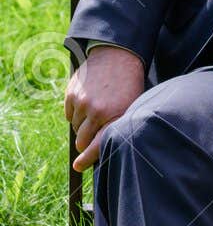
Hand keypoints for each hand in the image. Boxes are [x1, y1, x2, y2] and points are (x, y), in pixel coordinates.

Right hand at [65, 46, 146, 171]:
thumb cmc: (128, 87)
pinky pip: (68, 114)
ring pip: (75, 127)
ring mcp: (82, 102)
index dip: (87, 159)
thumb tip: (103, 149)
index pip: (97, 145)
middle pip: (82, 140)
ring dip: (82, 125)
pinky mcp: (71, 94)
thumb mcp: (131, 107)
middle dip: (86, 141)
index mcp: (115, 116)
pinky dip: (76, 113)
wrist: (118, 58)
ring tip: (96, 112)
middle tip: (94, 134)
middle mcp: (97, 111)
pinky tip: (88, 103)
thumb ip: (118, 127)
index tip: (78, 166)